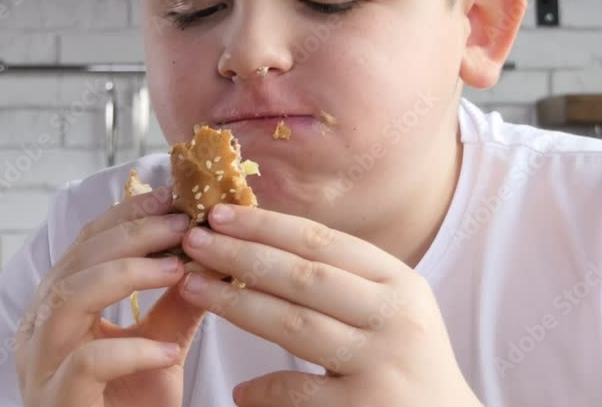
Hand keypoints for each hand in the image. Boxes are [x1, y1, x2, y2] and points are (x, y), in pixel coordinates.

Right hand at [14, 187, 206, 406]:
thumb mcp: (159, 348)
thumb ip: (178, 304)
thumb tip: (214, 255)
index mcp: (59, 307)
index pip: (88, 242)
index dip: (131, 213)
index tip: (178, 196)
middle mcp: (40, 330)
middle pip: (78, 258)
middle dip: (135, 234)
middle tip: (185, 224)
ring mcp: (41, 366)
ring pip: (70, 297)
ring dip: (128, 275)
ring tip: (178, 269)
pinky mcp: (55, 402)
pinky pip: (86, 363)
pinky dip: (130, 350)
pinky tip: (167, 349)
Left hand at [177, 204, 482, 406]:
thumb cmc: (407, 363)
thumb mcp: (392, 309)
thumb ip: (344, 280)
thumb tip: (264, 242)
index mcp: (400, 282)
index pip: (323, 241)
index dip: (267, 225)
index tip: (220, 212)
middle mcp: (394, 316)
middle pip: (304, 275)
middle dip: (242, 254)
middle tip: (194, 240)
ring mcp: (381, 363)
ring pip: (295, 324)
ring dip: (236, 302)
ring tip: (193, 286)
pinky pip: (300, 393)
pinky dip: (266, 390)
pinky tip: (240, 389)